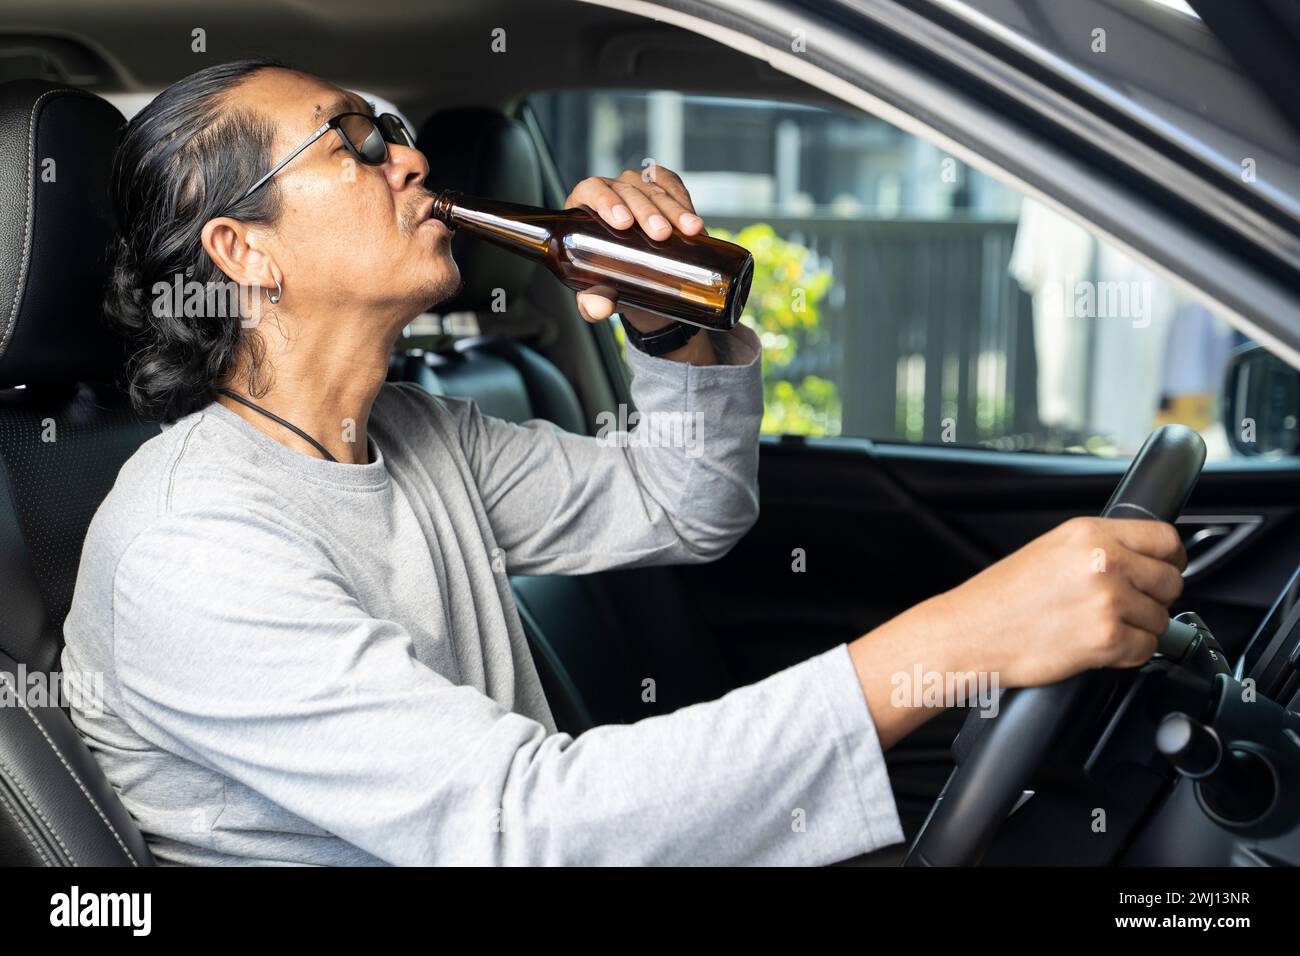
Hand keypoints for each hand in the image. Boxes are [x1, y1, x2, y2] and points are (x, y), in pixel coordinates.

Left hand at [563, 167, 705, 330]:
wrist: (643, 281)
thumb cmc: (613, 281)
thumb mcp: (601, 294)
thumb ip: (593, 303)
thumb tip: (598, 308)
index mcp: (584, 208)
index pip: (591, 192)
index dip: (606, 202)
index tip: (623, 223)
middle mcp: (610, 192)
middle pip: (627, 190)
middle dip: (647, 211)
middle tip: (661, 234)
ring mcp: (637, 187)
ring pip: (653, 188)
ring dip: (673, 208)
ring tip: (690, 229)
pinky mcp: (660, 187)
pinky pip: (672, 184)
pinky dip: (683, 200)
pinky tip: (691, 217)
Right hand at [922, 516, 1186, 687]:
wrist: (968, 633)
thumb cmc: (999, 597)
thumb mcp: (1051, 550)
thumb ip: (1099, 547)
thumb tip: (1142, 559)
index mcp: (1090, 533)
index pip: (1165, 538)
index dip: (1171, 559)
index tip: (1166, 570)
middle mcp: (1104, 562)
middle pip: (1170, 581)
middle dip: (1154, 598)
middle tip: (1124, 606)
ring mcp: (1108, 601)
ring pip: (1161, 618)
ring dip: (1138, 628)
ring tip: (1098, 627)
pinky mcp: (1107, 639)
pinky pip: (1146, 649)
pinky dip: (1127, 654)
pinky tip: (1096, 646)